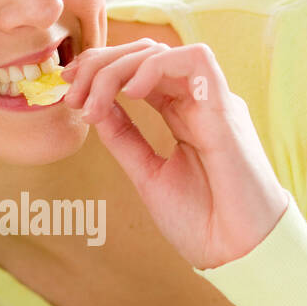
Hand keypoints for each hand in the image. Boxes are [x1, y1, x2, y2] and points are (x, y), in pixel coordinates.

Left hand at [61, 39, 289, 268]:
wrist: (238, 253)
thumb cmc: (202, 221)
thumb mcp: (148, 174)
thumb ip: (125, 138)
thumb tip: (94, 106)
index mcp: (183, 116)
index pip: (140, 71)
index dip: (101, 70)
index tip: (69, 89)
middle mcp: (198, 103)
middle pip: (147, 54)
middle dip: (101, 64)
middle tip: (71, 93)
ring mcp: (213, 103)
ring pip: (165, 52)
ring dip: (120, 65)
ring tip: (93, 98)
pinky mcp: (226, 110)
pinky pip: (197, 61)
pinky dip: (158, 66)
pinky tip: (131, 92)